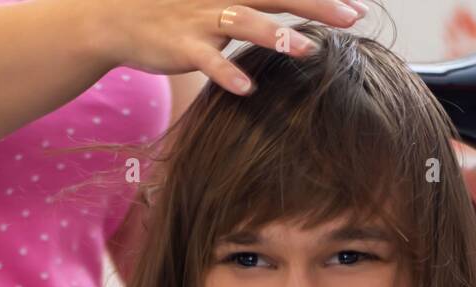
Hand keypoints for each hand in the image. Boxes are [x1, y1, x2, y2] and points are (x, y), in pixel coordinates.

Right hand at [87, 0, 366, 93]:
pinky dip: (226, 73)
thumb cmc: (173, 9)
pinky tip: (246, 89)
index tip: (359, 4)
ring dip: (277, 36)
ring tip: (308, 51)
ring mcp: (201, 18)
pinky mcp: (181, 45)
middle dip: (317, 4)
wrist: (116, 16)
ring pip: (245, 22)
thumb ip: (252, 5)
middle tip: (354, 16)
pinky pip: (207, 60)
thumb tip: (284, 16)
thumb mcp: (215, 0)